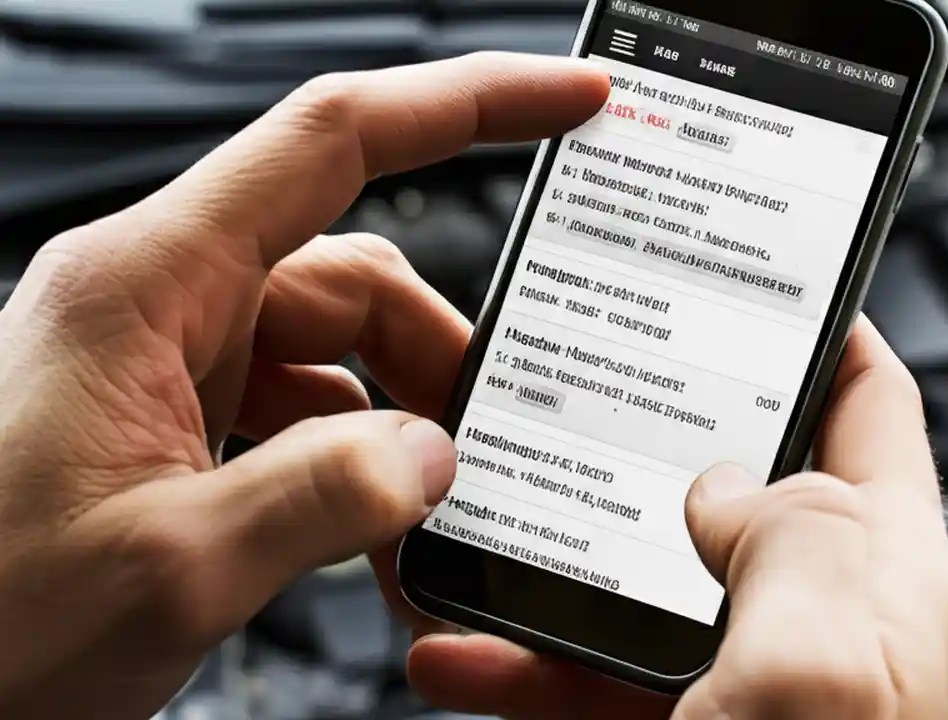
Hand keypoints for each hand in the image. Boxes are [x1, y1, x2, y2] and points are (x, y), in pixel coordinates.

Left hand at [0, 53, 608, 718]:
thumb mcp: (164, 567)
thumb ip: (318, 498)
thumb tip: (431, 455)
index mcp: (145, 285)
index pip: (334, 140)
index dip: (468, 102)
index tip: (566, 101)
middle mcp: (158, 302)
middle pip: (356, 274)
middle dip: (437, 360)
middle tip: (481, 450)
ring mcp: (167, 361)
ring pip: (339, 347)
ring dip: (395, 426)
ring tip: (417, 517)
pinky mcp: (175, 418)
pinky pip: (301, 406)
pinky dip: (353, 461)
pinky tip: (368, 532)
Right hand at [407, 318, 947, 718]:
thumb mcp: (818, 666)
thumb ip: (788, 533)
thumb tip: (727, 487)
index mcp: (882, 579)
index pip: (868, 410)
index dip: (816, 331)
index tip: (747, 277)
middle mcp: (818, 625)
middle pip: (731, 487)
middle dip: (648, 443)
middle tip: (569, 393)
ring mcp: (743, 691)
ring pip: (642, 588)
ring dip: (554, 562)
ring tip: (476, 528)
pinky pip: (592, 686)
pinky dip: (519, 668)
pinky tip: (458, 658)